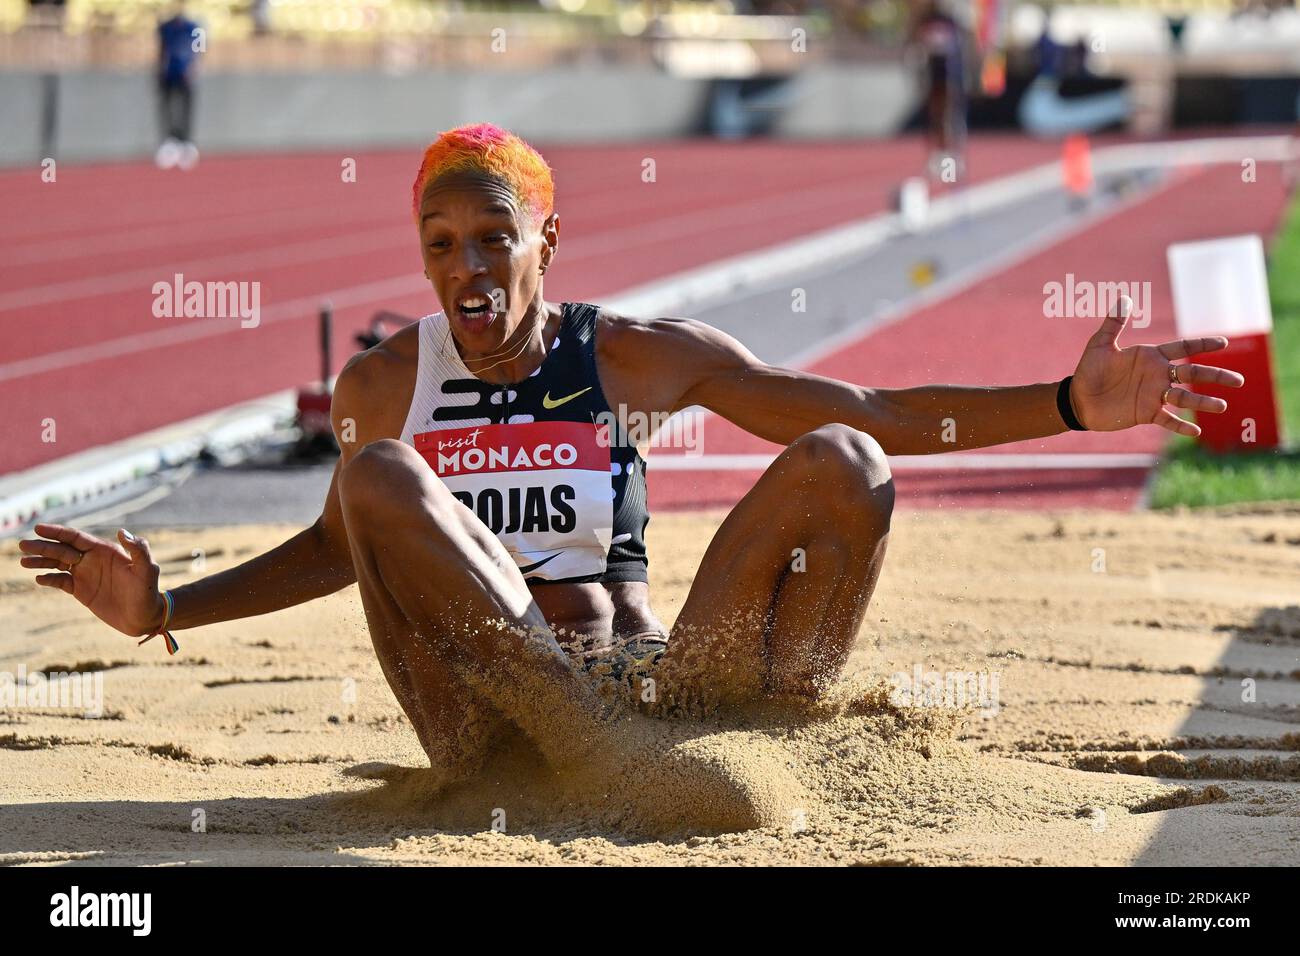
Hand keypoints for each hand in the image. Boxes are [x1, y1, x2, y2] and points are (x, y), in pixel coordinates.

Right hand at [18, 524, 165, 637]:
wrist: (145, 616)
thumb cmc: (148, 591)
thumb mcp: (147, 570)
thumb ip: (138, 550)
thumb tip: (121, 532)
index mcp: (105, 550)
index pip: (76, 537)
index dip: (58, 532)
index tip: (38, 528)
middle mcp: (92, 560)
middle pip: (62, 549)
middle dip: (43, 546)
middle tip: (22, 545)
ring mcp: (86, 574)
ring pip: (58, 564)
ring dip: (41, 561)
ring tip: (24, 561)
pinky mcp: (82, 590)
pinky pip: (61, 582)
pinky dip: (49, 579)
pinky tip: (39, 579)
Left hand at [1069, 296, 1245, 434]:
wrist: (1078, 399)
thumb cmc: (1089, 370)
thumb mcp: (1100, 345)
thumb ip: (1114, 324)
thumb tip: (1124, 297)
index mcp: (1151, 357)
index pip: (1182, 348)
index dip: (1202, 344)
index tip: (1224, 342)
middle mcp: (1158, 375)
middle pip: (1193, 373)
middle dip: (1215, 376)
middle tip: (1238, 381)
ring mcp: (1154, 395)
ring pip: (1184, 398)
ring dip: (1202, 402)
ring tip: (1222, 406)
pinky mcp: (1146, 413)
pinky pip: (1167, 420)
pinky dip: (1180, 425)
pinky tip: (1195, 431)